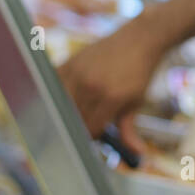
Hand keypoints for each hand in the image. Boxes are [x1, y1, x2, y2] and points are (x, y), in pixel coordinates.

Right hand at [57, 21, 161, 154]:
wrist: (140, 39)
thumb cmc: (140, 73)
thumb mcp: (137, 103)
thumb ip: (130, 130)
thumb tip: (138, 155)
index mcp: (112, 98)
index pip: (89, 130)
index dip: (89, 139)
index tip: (90, 140)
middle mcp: (92, 86)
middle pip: (73, 119)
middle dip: (76, 128)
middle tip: (80, 130)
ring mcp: (78, 73)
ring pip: (61, 105)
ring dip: (66, 113)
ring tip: (76, 114)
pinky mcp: (69, 62)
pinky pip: (54, 86)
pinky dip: (56, 97)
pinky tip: (64, 101)